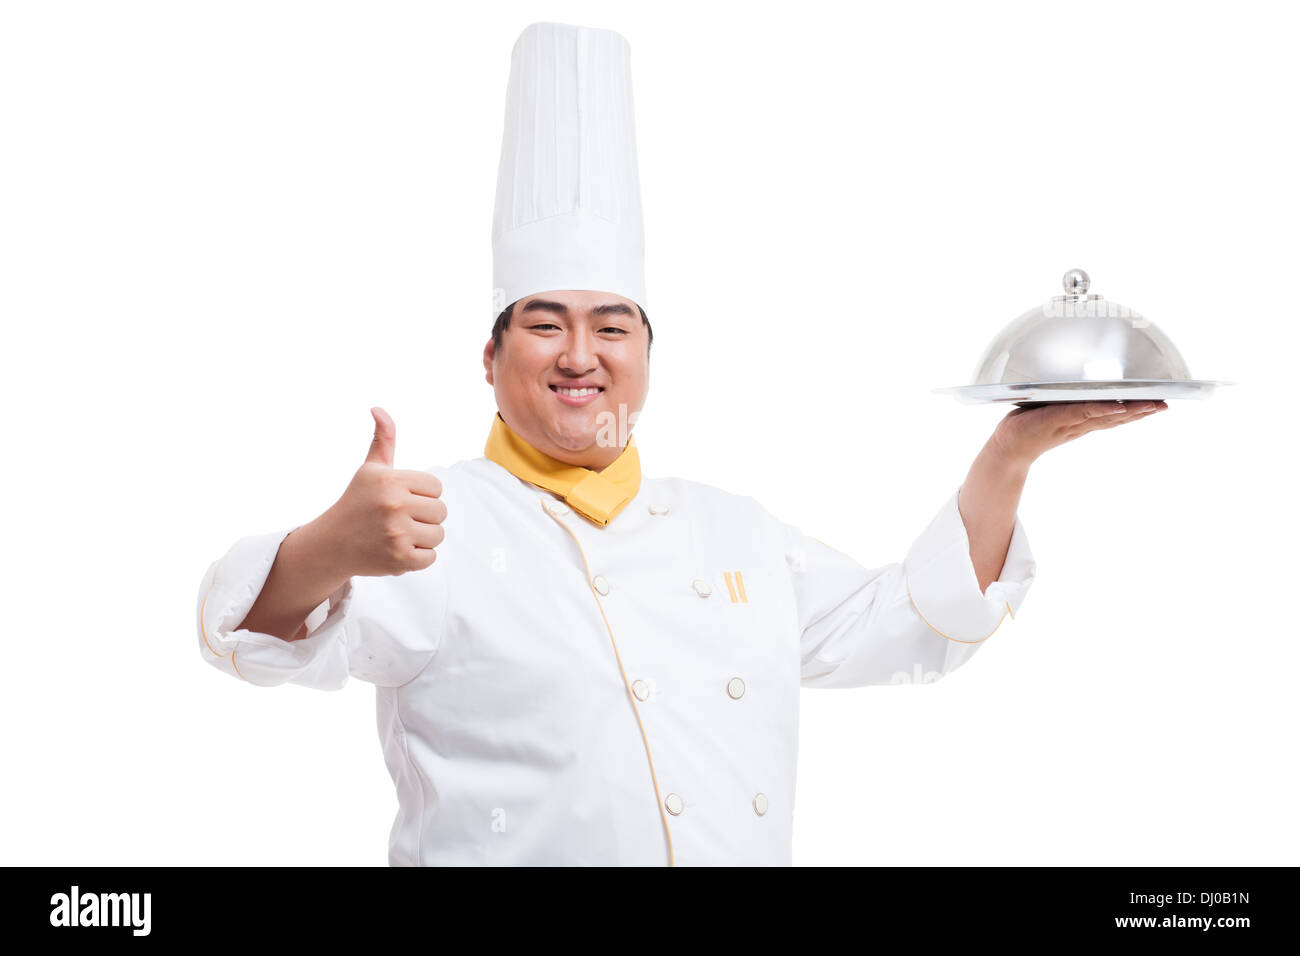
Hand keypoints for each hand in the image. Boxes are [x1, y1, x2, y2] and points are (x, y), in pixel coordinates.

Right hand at [316, 407, 445, 576]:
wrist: (331, 543)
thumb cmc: (357, 503)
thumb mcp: (370, 469)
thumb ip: (383, 439)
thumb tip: (378, 409)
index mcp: (391, 480)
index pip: (436, 487)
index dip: (422, 495)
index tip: (401, 500)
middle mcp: (394, 505)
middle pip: (441, 511)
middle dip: (424, 517)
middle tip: (398, 519)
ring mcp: (397, 534)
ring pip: (438, 535)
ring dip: (422, 538)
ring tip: (396, 534)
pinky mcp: (399, 559)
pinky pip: (430, 557)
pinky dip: (417, 557)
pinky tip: (395, 549)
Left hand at [990, 400, 1168, 467]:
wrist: (1007, 447)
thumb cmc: (1028, 426)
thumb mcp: (1052, 409)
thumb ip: (1067, 400)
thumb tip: (1080, 382)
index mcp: (1083, 421)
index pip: (1115, 415)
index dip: (1138, 411)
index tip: (1161, 403)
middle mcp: (1081, 424)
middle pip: (1117, 417)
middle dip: (1143, 411)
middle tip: (1167, 403)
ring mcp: (1070, 422)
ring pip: (1105, 415)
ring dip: (1130, 411)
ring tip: (1152, 405)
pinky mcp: (1056, 418)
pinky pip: (1082, 412)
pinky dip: (1100, 410)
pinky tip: (1117, 407)